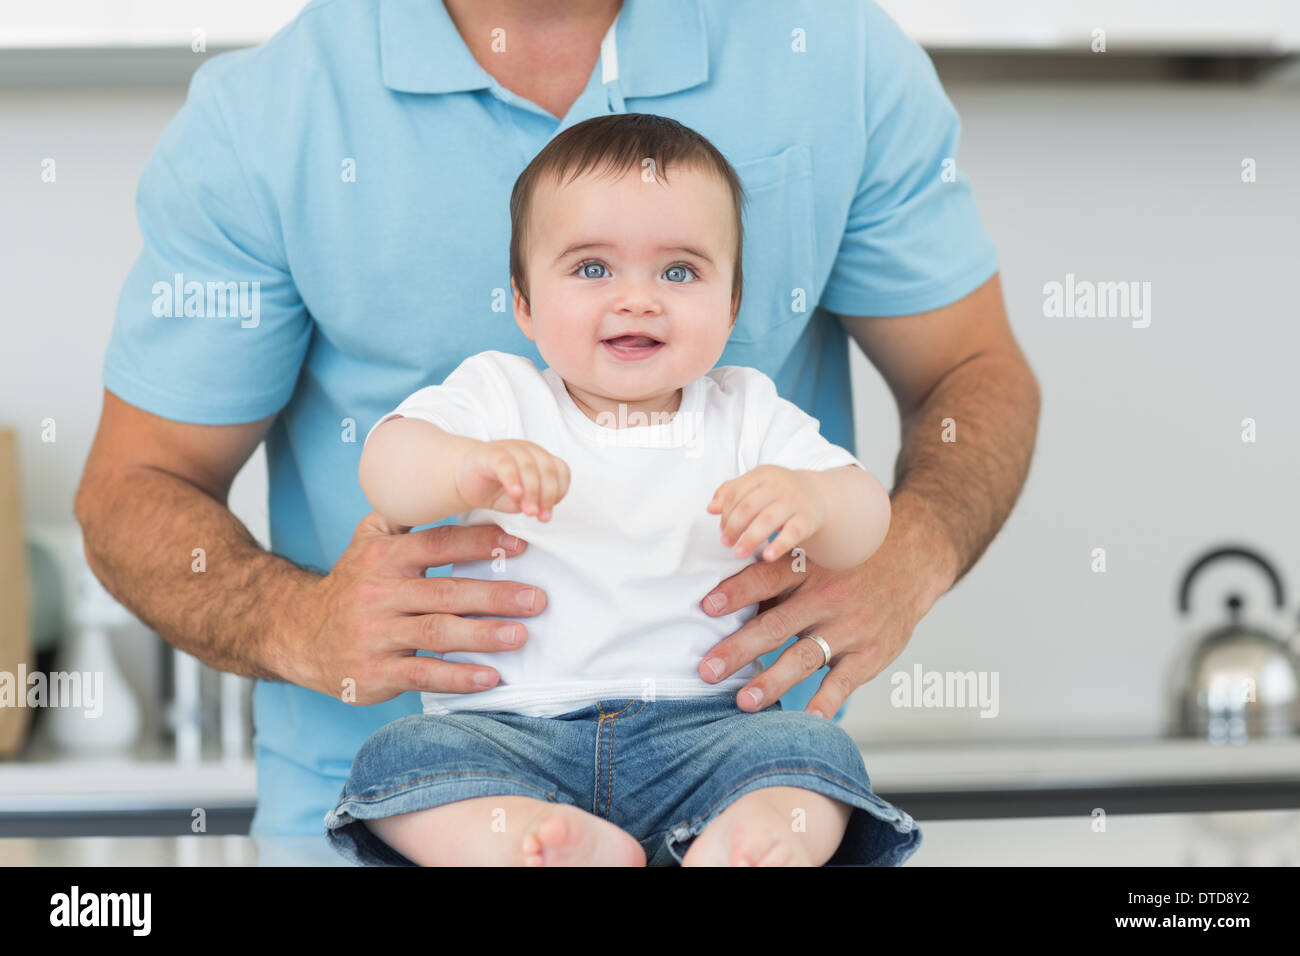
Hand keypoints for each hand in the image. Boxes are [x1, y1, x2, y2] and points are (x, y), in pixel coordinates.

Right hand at [292, 510, 547, 704]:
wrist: (300, 634)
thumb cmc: (351, 586)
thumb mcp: (366, 543)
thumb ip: (403, 519)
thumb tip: (447, 489)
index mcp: (384, 558)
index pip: (439, 545)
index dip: (480, 544)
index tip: (521, 547)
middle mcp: (379, 593)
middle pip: (446, 591)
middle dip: (495, 595)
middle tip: (537, 599)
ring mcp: (376, 633)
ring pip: (438, 632)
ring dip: (483, 635)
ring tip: (521, 635)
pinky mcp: (375, 671)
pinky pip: (423, 673)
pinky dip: (458, 677)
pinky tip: (491, 677)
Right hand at [456, 439, 570, 519]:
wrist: (468, 478)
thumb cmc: (497, 486)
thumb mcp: (520, 500)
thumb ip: (530, 502)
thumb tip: (537, 509)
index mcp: (541, 458)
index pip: (561, 470)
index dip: (560, 492)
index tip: (549, 510)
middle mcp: (529, 451)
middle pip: (548, 469)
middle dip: (547, 496)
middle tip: (541, 516)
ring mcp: (511, 448)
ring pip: (529, 467)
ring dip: (532, 492)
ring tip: (529, 511)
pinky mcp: (491, 453)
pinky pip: (506, 464)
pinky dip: (513, 480)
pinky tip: (515, 494)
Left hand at [695, 505, 950, 717]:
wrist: (911, 561)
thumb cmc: (844, 562)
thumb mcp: (812, 554)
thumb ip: (773, 579)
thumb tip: (721, 605)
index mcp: (806, 567)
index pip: (764, 579)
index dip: (735, 592)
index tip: (705, 608)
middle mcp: (826, 596)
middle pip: (775, 624)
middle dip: (738, 649)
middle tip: (707, 670)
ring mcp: (849, 626)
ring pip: (803, 657)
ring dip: (771, 682)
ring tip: (743, 702)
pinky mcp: (869, 653)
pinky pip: (843, 683)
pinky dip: (825, 703)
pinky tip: (805, 722)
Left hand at [707, 465, 825, 562]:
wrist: (817, 495)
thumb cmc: (779, 492)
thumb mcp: (755, 485)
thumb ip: (731, 493)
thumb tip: (711, 508)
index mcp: (762, 475)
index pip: (736, 493)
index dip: (725, 513)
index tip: (721, 529)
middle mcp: (778, 486)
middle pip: (748, 506)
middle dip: (733, 527)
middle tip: (726, 543)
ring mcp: (793, 502)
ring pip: (767, 520)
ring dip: (750, 538)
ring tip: (739, 553)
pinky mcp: (807, 519)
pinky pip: (792, 533)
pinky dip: (779, 545)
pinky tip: (767, 556)